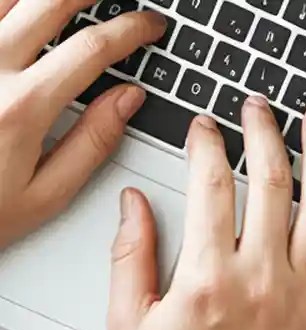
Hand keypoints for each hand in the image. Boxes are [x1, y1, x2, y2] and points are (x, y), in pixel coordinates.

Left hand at [0, 0, 162, 248]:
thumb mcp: (44, 194)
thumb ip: (93, 142)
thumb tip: (129, 100)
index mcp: (22, 107)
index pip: (92, 48)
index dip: (131, 29)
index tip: (149, 26)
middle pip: (49, 1)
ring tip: (66, 0)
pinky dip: (5, 7)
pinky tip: (17, 11)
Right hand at [107, 98, 305, 329]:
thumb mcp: (128, 329)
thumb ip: (130, 259)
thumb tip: (136, 205)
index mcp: (207, 280)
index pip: (210, 187)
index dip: (208, 145)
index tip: (205, 128)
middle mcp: (262, 281)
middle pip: (271, 183)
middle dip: (264, 133)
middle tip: (259, 108)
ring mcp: (303, 297)